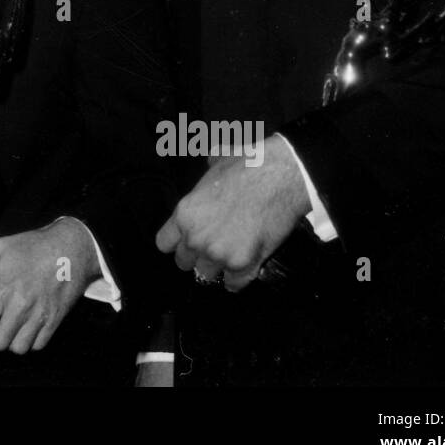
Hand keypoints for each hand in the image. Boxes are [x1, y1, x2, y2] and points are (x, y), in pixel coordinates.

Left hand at [0, 217, 97, 353]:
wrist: (71, 247)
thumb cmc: (33, 246)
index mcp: (3, 289)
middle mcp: (20, 306)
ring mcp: (39, 315)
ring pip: (18, 348)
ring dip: (8, 344)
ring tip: (5, 332)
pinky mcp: (55, 320)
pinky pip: (38, 345)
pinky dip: (29, 343)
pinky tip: (24, 330)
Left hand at [154, 136, 309, 290]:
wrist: (280, 177)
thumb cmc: (248, 165)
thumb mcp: (217, 161)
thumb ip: (207, 169)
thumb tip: (211, 160)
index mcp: (184, 215)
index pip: (164, 243)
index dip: (177, 242)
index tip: (187, 240)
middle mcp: (196, 238)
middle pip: (184, 262)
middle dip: (196, 256)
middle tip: (213, 246)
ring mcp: (218, 255)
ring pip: (207, 275)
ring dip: (217, 267)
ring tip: (230, 255)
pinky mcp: (243, 265)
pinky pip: (233, 285)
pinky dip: (238, 279)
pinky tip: (243, 268)